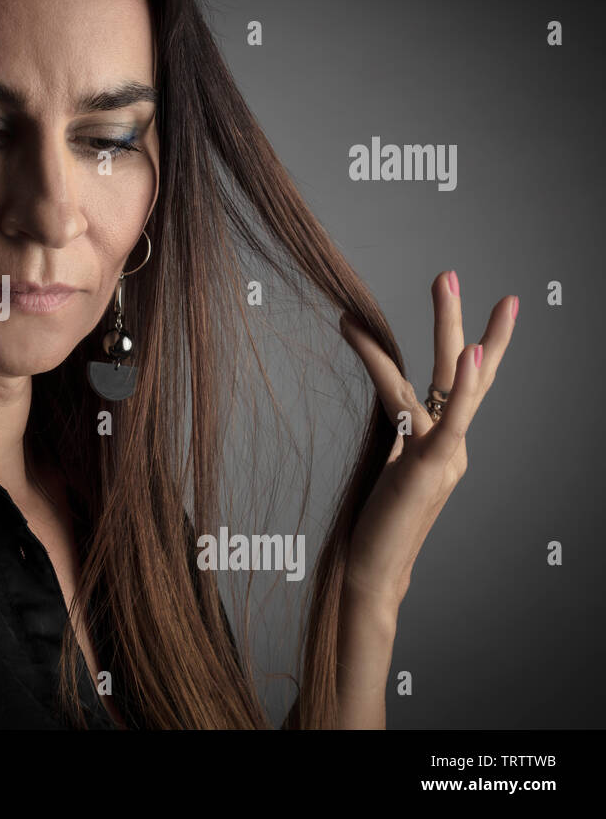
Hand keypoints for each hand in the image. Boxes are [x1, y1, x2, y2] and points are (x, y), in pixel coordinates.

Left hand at [338, 271, 515, 611]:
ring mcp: (446, 453)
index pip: (438, 383)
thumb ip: (398, 436)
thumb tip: (393, 408)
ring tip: (447, 280)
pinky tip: (469, 354)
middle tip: (450, 273)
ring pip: (445, 380)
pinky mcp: (432, 465)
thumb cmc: (376, 523)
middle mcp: (450, 444)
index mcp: (438, 443)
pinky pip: (449, 418)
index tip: (450, 308)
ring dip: (448, 326)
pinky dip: (460, 386)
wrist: (373, 570)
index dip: (443, 345)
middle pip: (459, 371)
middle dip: (457, 320)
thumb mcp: (387, 467)